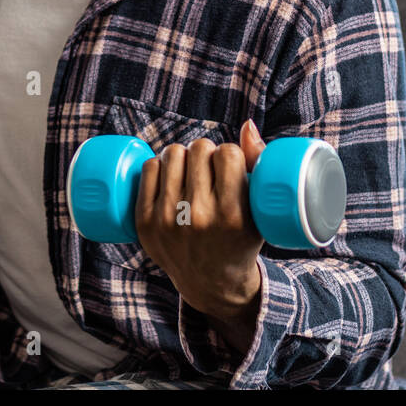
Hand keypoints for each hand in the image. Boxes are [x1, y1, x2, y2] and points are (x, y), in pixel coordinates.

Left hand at [135, 119, 266, 343]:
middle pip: (199, 149)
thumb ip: (258, 165)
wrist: (210, 281)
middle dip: (206, 153)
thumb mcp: (259, 211)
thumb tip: (247, 124)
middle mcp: (199, 218)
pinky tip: (169, 175)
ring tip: (189, 171)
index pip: (227, 153)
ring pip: (172, 153)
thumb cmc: (240, 237)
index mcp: (232, 215)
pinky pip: (149, 169)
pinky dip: (160, 165)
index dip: (229, 154)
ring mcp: (168, 220)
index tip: (229, 167)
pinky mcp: (146, 221)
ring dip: (183, 156)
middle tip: (208, 169)